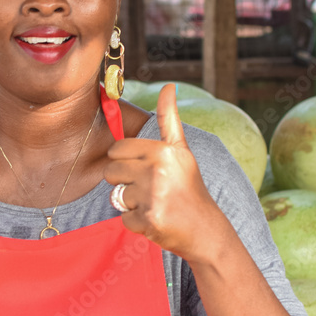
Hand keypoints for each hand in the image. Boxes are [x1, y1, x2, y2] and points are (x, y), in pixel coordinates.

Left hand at [104, 84, 216, 259]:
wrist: (205, 229)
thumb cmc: (188, 187)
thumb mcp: (181, 150)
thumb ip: (169, 119)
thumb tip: (168, 86)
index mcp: (162, 150)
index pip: (117, 150)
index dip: (126, 161)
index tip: (145, 169)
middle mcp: (157, 170)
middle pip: (110, 172)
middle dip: (124, 182)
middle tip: (150, 189)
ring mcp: (153, 195)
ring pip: (115, 196)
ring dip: (132, 203)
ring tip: (156, 203)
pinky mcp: (148, 219)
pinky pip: (123, 218)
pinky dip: (136, 222)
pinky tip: (156, 219)